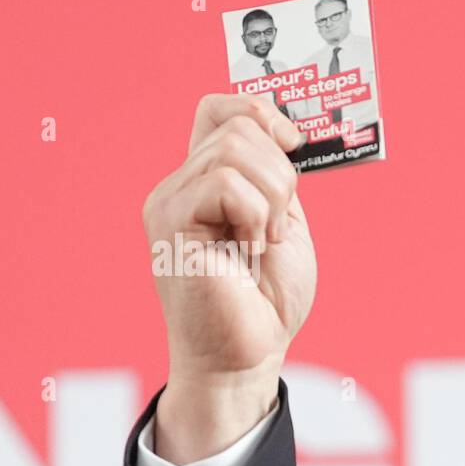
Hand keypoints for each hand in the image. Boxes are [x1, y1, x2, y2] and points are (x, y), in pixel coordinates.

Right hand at [144, 94, 316, 463]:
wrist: (247, 355)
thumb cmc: (265, 301)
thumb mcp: (282, 225)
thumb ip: (275, 181)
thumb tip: (286, 132)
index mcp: (206, 183)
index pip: (218, 110)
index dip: (259, 111)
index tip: (293, 145)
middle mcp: (180, 186)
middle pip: (239, 126)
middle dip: (281, 174)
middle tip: (276, 228)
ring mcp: (171, 202)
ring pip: (235, 150)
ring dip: (272, 199)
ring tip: (262, 243)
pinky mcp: (170, 222)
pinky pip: (226, 182)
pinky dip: (256, 215)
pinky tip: (248, 251)